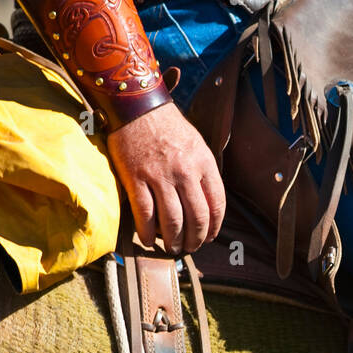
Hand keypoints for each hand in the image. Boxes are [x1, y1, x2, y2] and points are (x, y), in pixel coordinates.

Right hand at [106, 102, 225, 252]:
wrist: (138, 105)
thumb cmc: (168, 126)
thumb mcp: (197, 144)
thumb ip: (203, 173)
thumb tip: (208, 205)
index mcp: (204, 163)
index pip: (216, 204)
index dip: (214, 227)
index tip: (209, 237)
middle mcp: (185, 171)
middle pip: (196, 218)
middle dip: (195, 240)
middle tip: (190, 248)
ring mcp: (160, 176)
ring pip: (172, 221)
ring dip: (173, 241)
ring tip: (172, 248)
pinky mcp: (136, 178)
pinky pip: (144, 214)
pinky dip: (147, 232)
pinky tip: (148, 240)